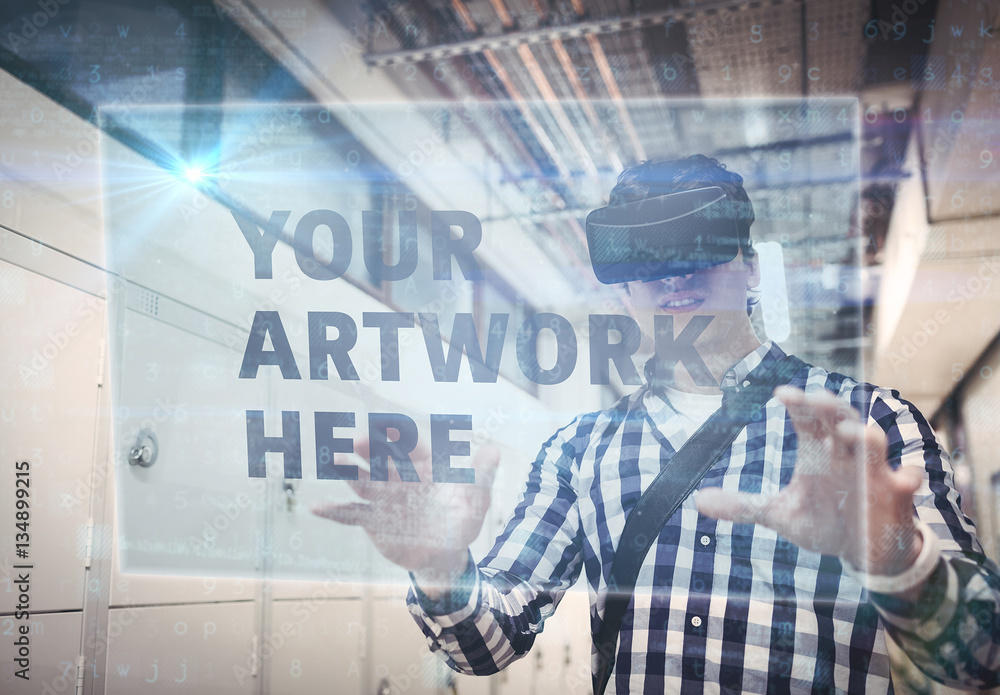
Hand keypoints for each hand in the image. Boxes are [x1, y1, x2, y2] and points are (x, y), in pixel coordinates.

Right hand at [311, 436, 499, 588]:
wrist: (444, 554)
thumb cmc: (460, 520)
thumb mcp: (475, 498)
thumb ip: (481, 475)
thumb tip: (494, 450)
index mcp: (423, 466)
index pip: (409, 445)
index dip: (400, 435)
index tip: (389, 427)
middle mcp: (399, 476)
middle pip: (381, 457)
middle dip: (371, 448)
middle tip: (359, 441)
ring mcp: (383, 497)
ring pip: (363, 481)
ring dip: (349, 472)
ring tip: (334, 461)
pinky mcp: (373, 520)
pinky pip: (351, 515)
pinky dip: (334, 512)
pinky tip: (316, 507)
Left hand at [696, 386, 923, 576]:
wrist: (862, 554)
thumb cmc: (824, 523)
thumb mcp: (780, 516)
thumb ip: (742, 506)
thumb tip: (698, 501)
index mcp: (818, 452)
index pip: (808, 418)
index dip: (799, 403)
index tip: (781, 393)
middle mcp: (845, 455)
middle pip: (841, 419)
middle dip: (831, 408)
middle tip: (816, 398)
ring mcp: (872, 473)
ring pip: (875, 443)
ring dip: (866, 436)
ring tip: (850, 434)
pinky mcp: (895, 496)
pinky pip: (909, 480)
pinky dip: (909, 477)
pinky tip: (904, 478)